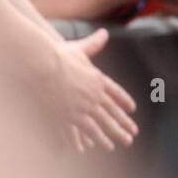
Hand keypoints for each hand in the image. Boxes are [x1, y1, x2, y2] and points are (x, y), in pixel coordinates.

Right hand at [48, 29, 138, 152]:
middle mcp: (95, 94)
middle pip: (113, 111)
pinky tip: (105, 145)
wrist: (43, 64)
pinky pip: (88, 130)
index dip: (124, 101)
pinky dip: (98, 138)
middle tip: (134, 133)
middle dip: (124, 123)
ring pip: (104, 123)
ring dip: (116, 133)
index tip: (131, 109)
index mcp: (98, 79)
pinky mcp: (70, 114)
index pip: (116, 92)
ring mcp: (84, 105)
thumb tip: (104, 32)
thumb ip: (94, 43)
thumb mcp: (80, 48)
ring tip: (126, 141)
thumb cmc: (58, 55)